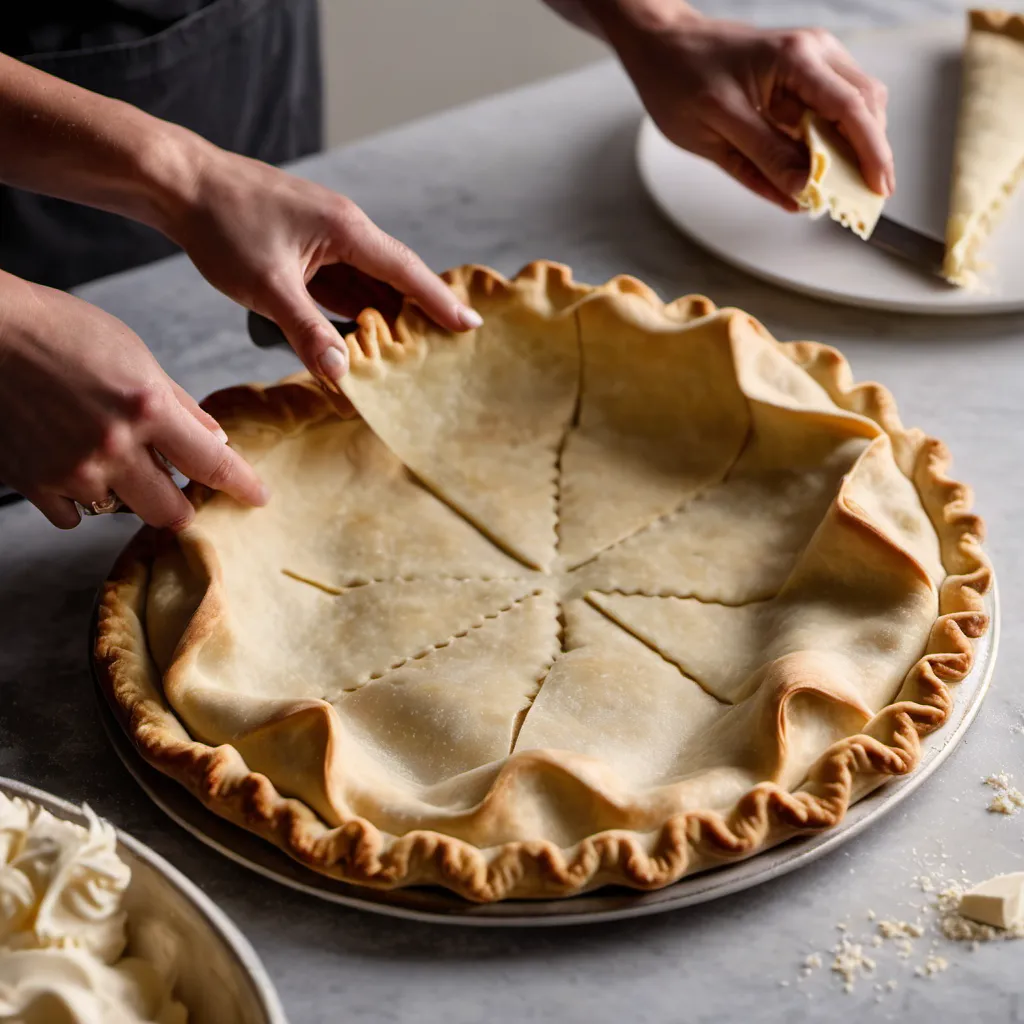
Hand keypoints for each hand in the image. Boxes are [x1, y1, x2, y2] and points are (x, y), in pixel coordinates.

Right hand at [0, 272, 266, 529]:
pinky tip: (71, 465)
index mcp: (147, 409)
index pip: (211, 464)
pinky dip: (79, 498)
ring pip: (121, 512)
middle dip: (181, 503)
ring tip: (108, 456)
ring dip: (127, 494)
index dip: (241, 485)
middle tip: (175, 486)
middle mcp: (113, 447)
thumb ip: (178, 403)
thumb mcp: (134, 354)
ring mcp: (72, 470)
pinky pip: (73, 515)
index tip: (257, 496)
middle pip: (171, 512)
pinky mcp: (34, 482)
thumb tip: (214, 438)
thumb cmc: (58, 331)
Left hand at [158, 145, 482, 392]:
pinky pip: (343, 281)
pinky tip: (360, 334)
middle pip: (394, 277)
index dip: (440, 301)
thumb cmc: (222, 224)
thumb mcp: (266, 286)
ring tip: (409, 352)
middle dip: (419, 313)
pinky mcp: (306, 245)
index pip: (407, 271)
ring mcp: (325, 236)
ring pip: (368, 282)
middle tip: (445, 350)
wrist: (177, 183)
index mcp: (347, 230)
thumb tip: (342, 374)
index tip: (470, 325)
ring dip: (385, 314)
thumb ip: (306, 331)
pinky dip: (355, 308)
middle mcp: (345, 229)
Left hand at [600, 6, 892, 208]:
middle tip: (865, 198)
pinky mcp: (804, 78)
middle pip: (865, 106)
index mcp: (794, 60)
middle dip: (870, 153)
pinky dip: (831, 143)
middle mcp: (814, 54)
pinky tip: (817, 173)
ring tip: (842, 189)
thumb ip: (762, 158)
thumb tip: (802, 191)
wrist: (663, 45)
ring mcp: (812, 63)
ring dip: (853, 149)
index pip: (850, 109)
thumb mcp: (715, 127)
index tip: (879, 188)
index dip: (871, 152)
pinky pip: (830, 112)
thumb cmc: (680, 77)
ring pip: (855, 109)